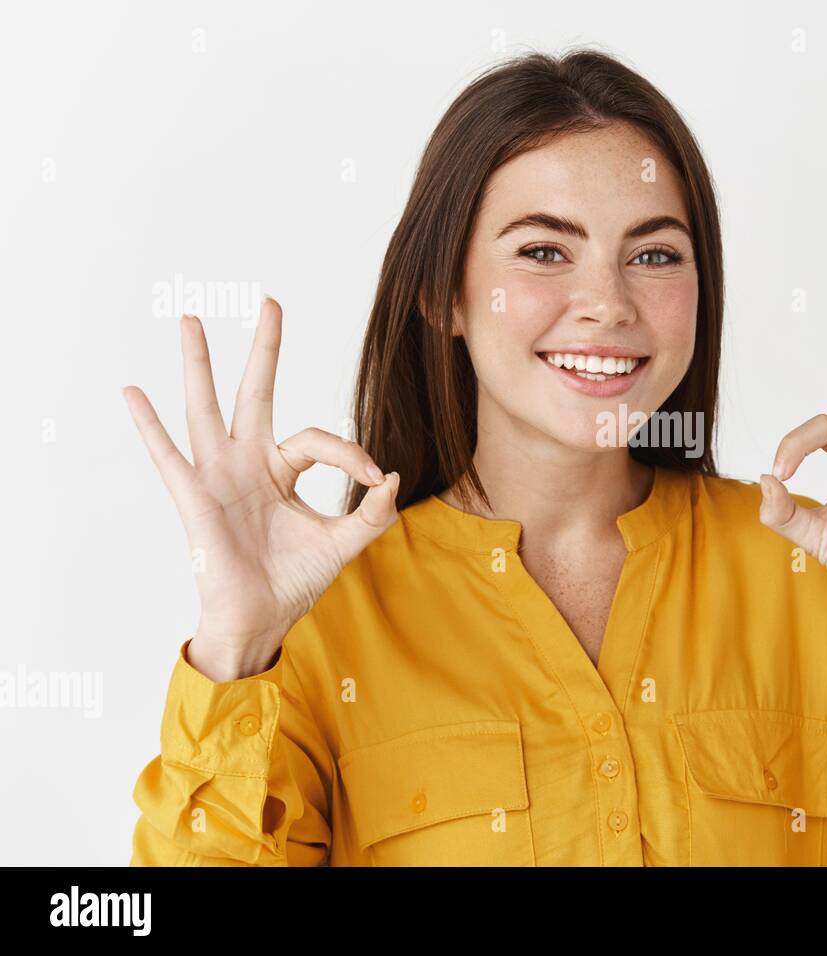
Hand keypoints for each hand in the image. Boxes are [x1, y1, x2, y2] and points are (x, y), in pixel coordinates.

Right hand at [123, 297, 399, 679]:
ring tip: (191, 319)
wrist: (262, 618)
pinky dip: (149, 426)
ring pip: (207, 409)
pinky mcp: (195, 498)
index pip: (319, 441)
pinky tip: (132, 392)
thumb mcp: (344, 543)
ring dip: (199, 364)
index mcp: (282, 469)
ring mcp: (218, 476)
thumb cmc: (294, 580)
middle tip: (270, 302)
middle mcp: (247, 462)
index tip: (375, 478)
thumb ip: (372, 512)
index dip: (352, 455)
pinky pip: (168, 457)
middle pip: (256, 393)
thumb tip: (392, 477)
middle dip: (264, 349)